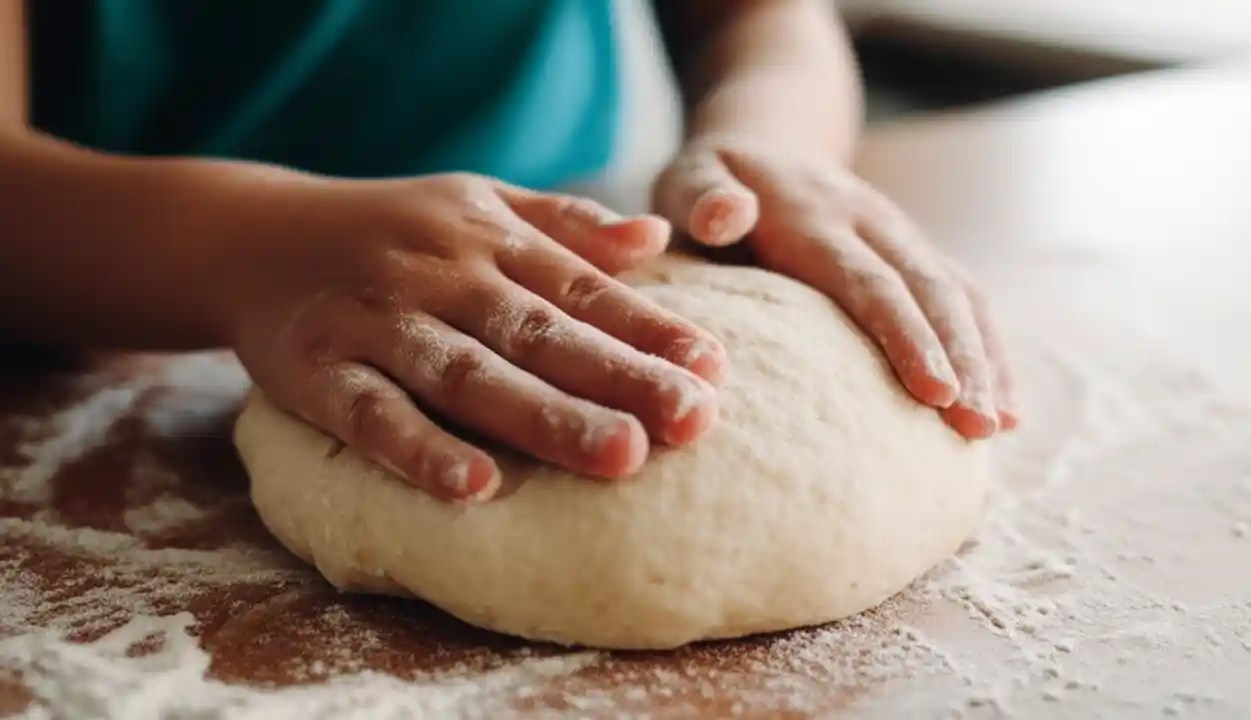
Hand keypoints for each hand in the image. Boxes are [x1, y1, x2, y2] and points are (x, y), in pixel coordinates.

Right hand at [222, 173, 727, 501]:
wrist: (249, 234)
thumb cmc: (392, 228)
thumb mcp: (478, 203)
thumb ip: (565, 224)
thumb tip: (655, 238)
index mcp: (488, 236)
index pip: (581, 287)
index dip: (649, 328)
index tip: (713, 369)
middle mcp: (441, 275)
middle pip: (540, 332)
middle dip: (620, 377)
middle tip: (695, 421)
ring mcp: (378, 323)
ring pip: (469, 373)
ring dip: (544, 417)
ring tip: (619, 456)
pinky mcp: (317, 371)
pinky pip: (371, 415)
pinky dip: (420, 449)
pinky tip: (475, 488)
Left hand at [653, 137, 1015, 438]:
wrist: (763, 141)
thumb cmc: (710, 185)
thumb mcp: (687, 178)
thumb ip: (699, 198)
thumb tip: (727, 215)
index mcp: (816, 217)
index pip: (869, 280)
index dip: (905, 334)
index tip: (934, 390)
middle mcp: (872, 223)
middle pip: (929, 292)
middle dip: (961, 359)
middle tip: (977, 428)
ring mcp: (901, 237)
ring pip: (958, 295)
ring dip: (984, 360)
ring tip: (998, 426)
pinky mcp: (914, 254)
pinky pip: (964, 298)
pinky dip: (989, 350)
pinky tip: (1005, 406)